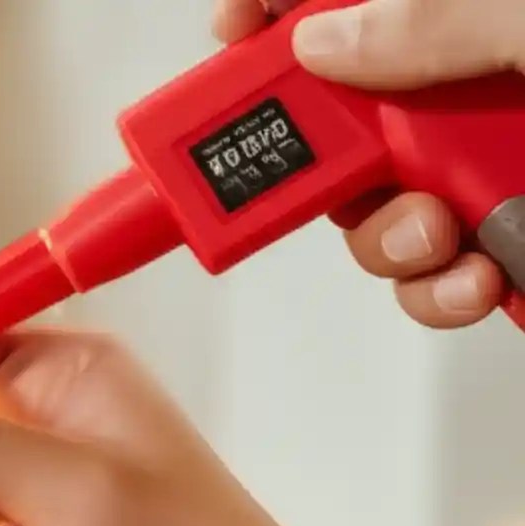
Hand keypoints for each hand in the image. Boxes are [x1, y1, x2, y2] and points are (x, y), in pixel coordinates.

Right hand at [215, 0, 524, 329]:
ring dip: (384, 238)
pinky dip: (435, 292)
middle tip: (322, 171)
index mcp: (468, 18)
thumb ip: (441, 16)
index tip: (233, 35)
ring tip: (435, 235)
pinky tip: (477, 278)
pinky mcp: (499, 234)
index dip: (269, 14)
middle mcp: (463, 87)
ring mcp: (477, 166)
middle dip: (311, 156)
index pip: (338, 4)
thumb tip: (327, 44)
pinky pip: (425, 273)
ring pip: (369, 206)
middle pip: (332, 114)